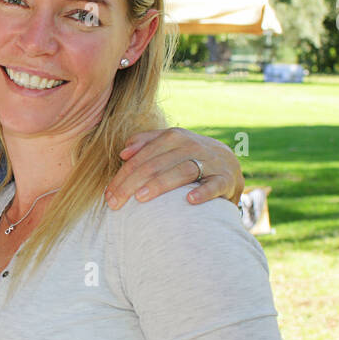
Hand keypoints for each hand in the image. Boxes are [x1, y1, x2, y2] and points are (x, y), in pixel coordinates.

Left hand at [105, 127, 243, 207]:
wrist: (230, 164)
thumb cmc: (190, 158)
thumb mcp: (170, 147)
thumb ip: (146, 144)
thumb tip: (123, 152)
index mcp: (175, 137)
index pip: (143, 156)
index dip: (123, 174)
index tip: (109, 194)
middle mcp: (193, 146)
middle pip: (157, 164)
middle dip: (132, 183)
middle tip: (116, 203)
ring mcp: (211, 162)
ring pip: (182, 171)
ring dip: (160, 184)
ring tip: (140, 197)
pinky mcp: (227, 179)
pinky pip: (215, 185)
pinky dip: (203, 192)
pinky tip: (189, 201)